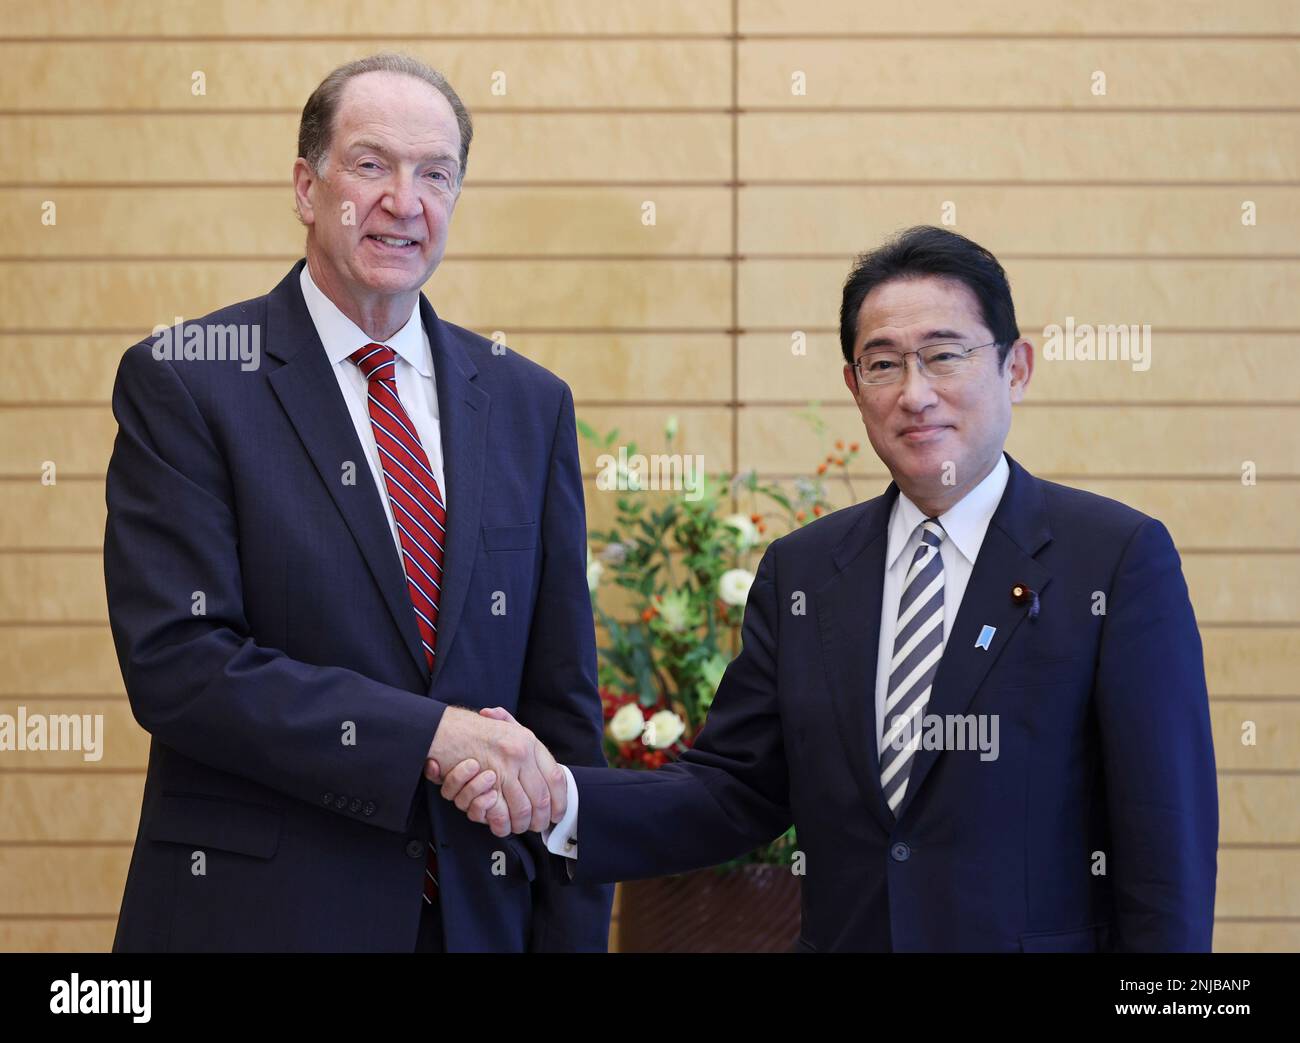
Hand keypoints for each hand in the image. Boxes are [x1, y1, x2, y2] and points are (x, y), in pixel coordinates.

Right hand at [423, 706, 565, 836]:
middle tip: (537, 827)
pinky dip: (501, 822)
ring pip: (523, 809)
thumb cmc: (474, 731)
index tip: (558, 814)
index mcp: (528, 741)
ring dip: (520, 824)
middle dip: (540, 819)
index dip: (560, 800)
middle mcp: (519, 754)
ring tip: (518, 826)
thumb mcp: (505, 727)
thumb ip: (527, 745)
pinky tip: (501, 822)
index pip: (556, 777)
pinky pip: (500, 813)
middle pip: (542, 798)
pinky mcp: (485, 783)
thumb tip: (547, 772)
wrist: (445, 728)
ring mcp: (503, 768)